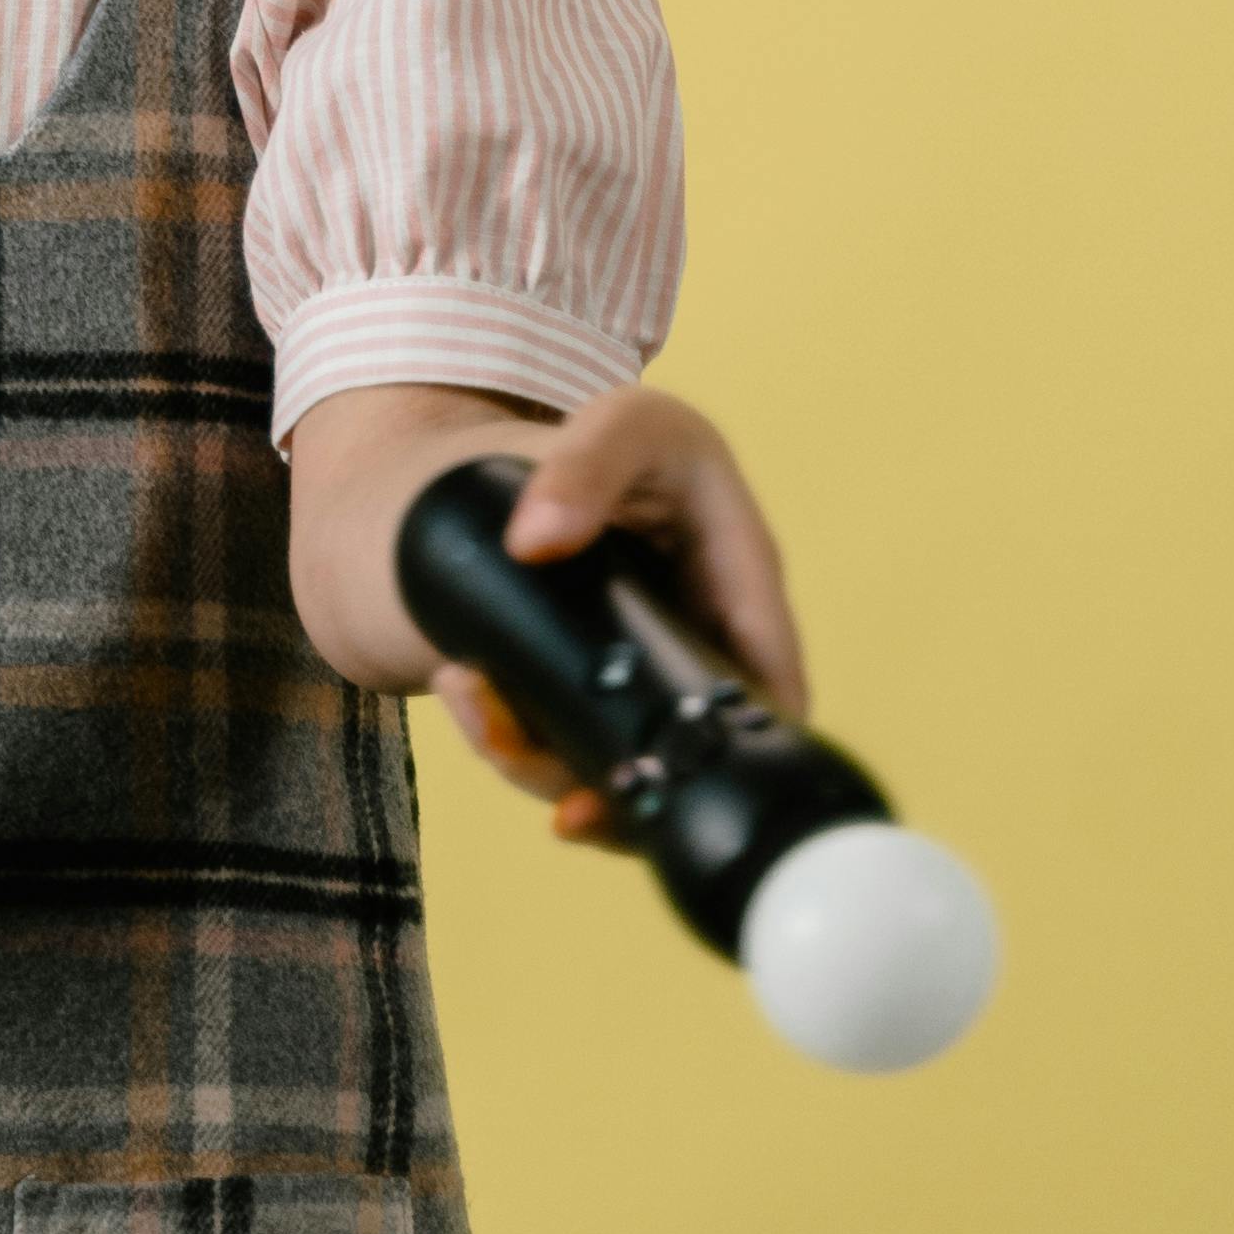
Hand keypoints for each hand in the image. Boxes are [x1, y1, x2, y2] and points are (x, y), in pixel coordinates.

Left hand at [427, 384, 805, 846]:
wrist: (536, 468)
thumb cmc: (614, 443)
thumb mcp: (621, 426)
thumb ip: (587, 465)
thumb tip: (538, 542)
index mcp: (744, 580)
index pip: (770, 683)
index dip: (740, 749)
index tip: (667, 776)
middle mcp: (707, 644)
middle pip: (689, 750)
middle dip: (626, 789)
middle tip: (567, 807)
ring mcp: (650, 679)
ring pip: (619, 765)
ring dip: (544, 764)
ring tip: (476, 704)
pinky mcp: (595, 698)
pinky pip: (567, 749)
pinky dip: (511, 741)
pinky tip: (463, 690)